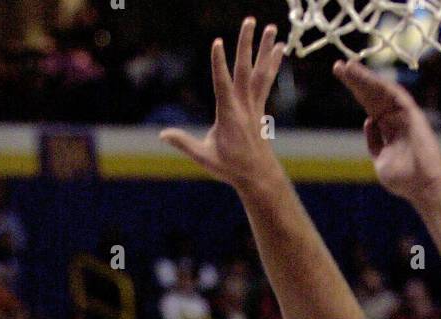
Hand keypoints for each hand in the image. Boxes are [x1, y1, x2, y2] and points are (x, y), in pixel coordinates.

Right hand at [160, 18, 283, 190]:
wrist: (258, 176)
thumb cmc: (230, 167)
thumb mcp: (204, 157)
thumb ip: (184, 143)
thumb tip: (162, 134)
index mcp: (228, 115)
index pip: (222, 84)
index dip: (219, 63)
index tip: (217, 42)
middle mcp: (244, 106)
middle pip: (245, 70)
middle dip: (246, 45)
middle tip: (250, 21)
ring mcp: (254, 105)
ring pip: (260, 72)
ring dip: (265, 49)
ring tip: (271, 28)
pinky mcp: (260, 106)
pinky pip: (267, 80)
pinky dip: (272, 64)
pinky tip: (279, 48)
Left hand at [334, 60, 440, 205]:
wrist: (423, 187)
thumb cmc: (404, 179)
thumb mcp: (380, 160)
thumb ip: (374, 141)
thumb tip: (369, 121)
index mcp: (388, 127)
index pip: (369, 105)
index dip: (355, 91)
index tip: (340, 79)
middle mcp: (396, 117)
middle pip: (372, 94)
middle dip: (355, 80)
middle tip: (338, 66)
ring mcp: (404, 114)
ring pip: (381, 91)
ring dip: (364, 78)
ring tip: (347, 67)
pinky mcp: (411, 113)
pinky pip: (394, 94)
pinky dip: (379, 84)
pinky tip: (364, 76)